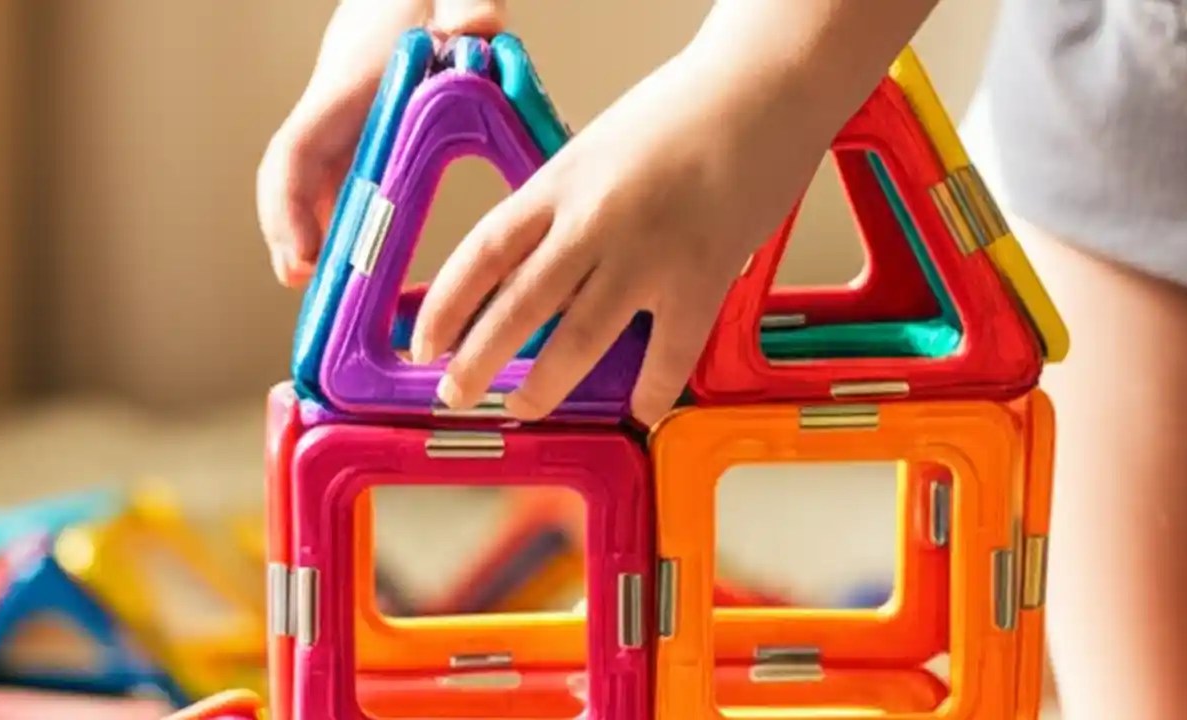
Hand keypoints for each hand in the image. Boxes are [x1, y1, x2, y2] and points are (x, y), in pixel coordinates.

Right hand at [257, 0, 506, 285]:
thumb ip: (468, 5)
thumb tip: (482, 29)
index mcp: (347, 88)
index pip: (296, 155)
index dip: (286, 214)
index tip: (297, 266)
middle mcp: (333, 116)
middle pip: (298, 194)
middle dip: (304, 253)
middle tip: (325, 315)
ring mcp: (343, 132)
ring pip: (319, 200)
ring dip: (329, 251)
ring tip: (355, 313)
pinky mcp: (361, 143)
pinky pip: (345, 193)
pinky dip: (355, 232)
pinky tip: (384, 274)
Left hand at [410, 34, 837, 424]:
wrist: (764, 86)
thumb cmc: (684, 110)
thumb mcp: (598, 149)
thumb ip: (567, 205)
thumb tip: (535, 264)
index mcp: (560, 181)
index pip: (482, 252)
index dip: (444, 305)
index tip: (422, 341)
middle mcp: (594, 221)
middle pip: (518, 306)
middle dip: (477, 360)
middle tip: (455, 393)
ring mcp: (648, 254)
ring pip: (579, 340)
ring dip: (545, 385)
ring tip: (524, 406)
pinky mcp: (704, 278)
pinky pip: (669, 354)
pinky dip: (650, 390)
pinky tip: (639, 410)